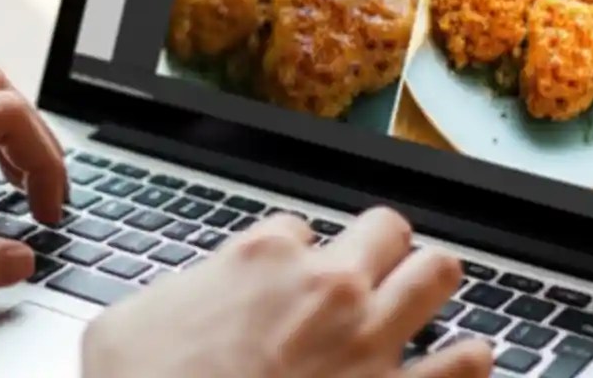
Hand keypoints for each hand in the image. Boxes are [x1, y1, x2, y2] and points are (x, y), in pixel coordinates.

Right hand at [84, 208, 493, 377]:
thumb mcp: (124, 326)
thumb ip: (175, 295)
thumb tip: (190, 299)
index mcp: (261, 256)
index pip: (299, 228)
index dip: (292, 256)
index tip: (284, 285)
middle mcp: (327, 286)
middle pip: (386, 229)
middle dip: (380, 249)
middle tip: (368, 275)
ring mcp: (369, 340)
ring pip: (437, 273)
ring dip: (430, 284)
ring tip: (420, 300)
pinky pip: (465, 364)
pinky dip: (469, 359)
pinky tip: (463, 360)